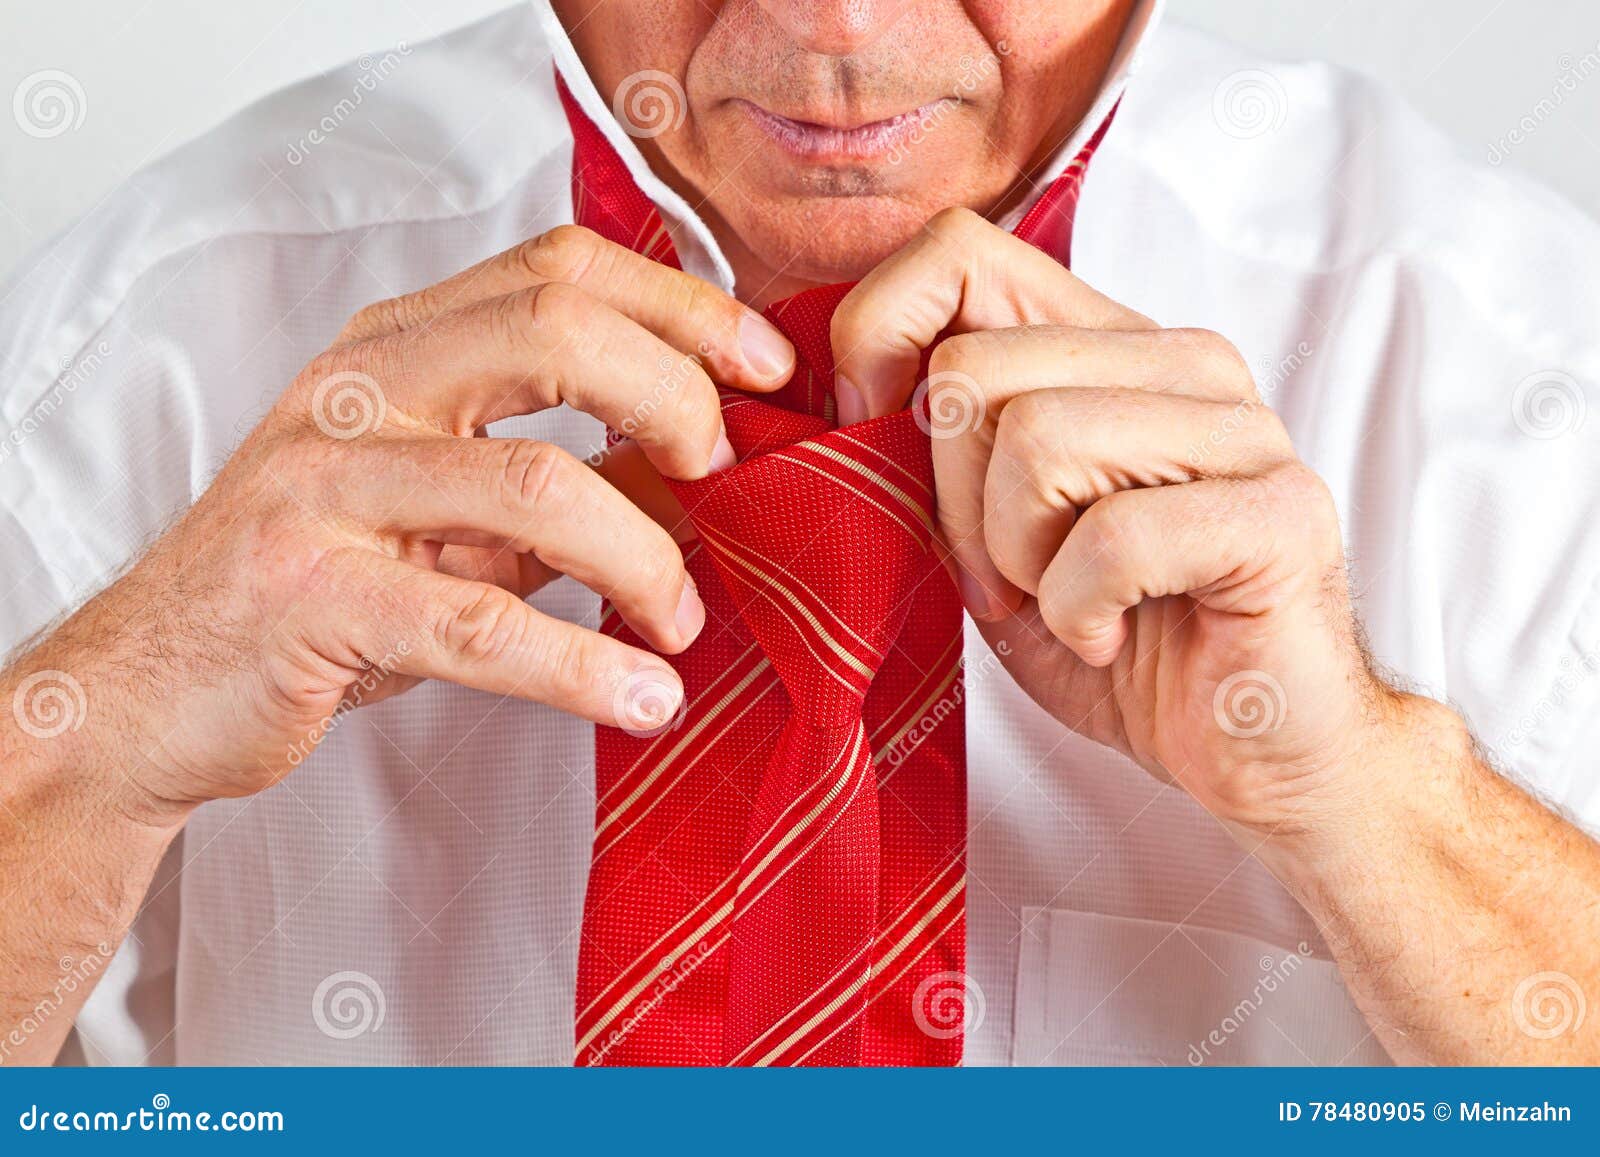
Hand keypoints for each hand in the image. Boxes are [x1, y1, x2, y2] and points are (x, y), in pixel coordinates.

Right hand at [4, 226, 794, 817]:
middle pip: (557, 329)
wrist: (156, 684)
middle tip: (728, 483)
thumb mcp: (451, 513)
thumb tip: (709, 475)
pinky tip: (645, 698)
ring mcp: (324, 484)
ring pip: (536, 487)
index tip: (765, 372)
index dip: (683, 307)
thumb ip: (568, 478)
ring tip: (685, 622)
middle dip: (677, 403)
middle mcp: (359, 389)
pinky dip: (586, 666)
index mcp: (398, 347)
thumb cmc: (323, 585)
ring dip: (646, 562)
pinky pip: (482, 624)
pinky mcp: (309, 594)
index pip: (561, 269)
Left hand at [830, 208, 1417, 841]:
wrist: (1252, 751)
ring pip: (1032, 439)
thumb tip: (846, 394)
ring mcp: (1242, 430)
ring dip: (1016, 558)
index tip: (880, 448)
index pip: (960, 252)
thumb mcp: (986, 537)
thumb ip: (933, 453)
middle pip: (970, 369)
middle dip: (953, 503)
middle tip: (1011, 575)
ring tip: (1068, 602)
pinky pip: (1107, 539)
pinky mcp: (1277, 513)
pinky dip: (1078, 613)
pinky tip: (1113, 635)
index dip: (880, 343)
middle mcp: (1184, 362)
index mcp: (1110, 347)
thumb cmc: (1116, 641)